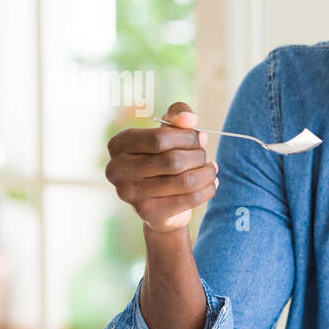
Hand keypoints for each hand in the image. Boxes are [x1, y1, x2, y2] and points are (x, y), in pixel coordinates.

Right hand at [105, 101, 218, 233]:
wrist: (159, 203)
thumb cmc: (163, 159)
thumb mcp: (168, 132)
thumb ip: (178, 115)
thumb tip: (189, 118)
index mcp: (119, 144)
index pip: (160, 138)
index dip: (187, 137)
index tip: (201, 138)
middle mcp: (117, 169)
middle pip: (173, 161)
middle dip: (197, 156)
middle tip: (204, 156)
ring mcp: (129, 194)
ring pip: (184, 181)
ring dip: (206, 173)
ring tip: (211, 169)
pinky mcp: (147, 213)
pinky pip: (189, 199)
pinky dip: (207, 189)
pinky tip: (211, 183)